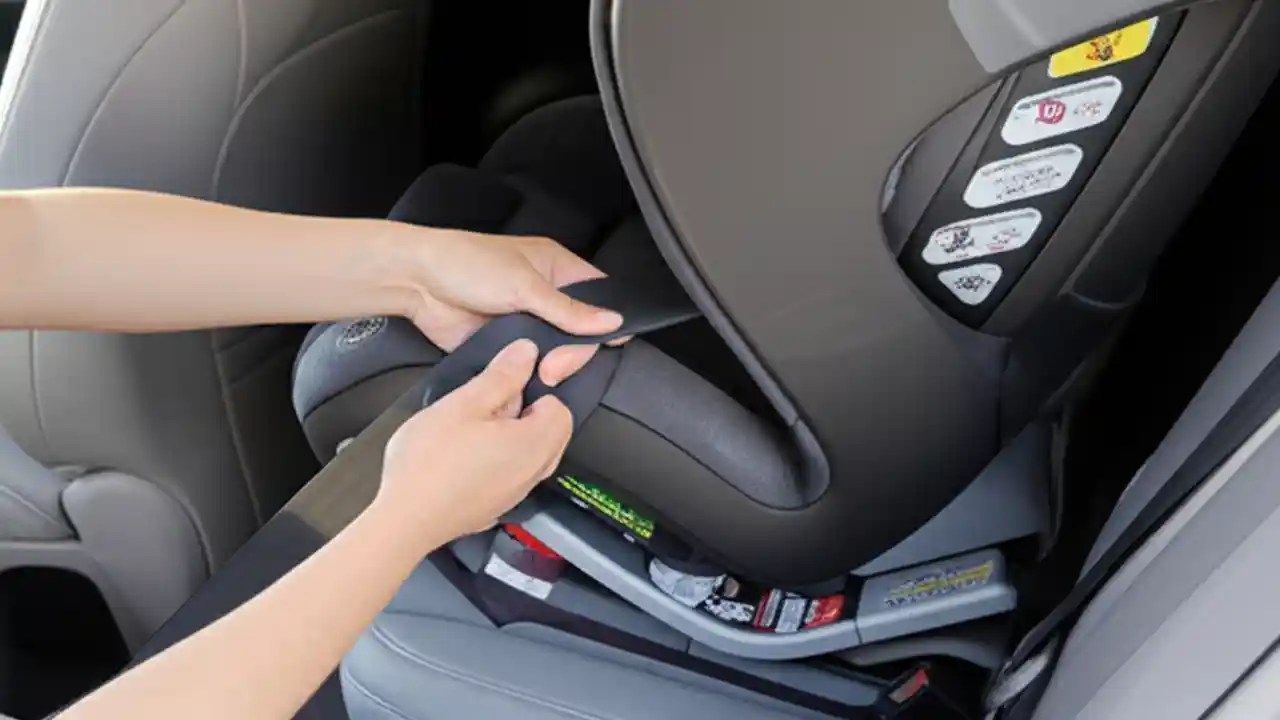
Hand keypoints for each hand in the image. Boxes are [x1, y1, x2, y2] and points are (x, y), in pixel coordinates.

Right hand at [375, 339, 571, 546]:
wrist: (404, 521)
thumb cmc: (429, 463)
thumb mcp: (464, 404)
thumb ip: (501, 376)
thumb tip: (527, 353)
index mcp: (534, 444)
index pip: (562, 408)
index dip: (535, 392)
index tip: (507, 388)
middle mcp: (534, 473)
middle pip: (549, 432)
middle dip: (524, 414)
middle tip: (484, 408)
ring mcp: (516, 494)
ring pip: (529, 454)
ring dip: (509, 437)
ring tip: (470, 431)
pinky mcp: (496, 507)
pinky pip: (510, 474)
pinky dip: (497, 461)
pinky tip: (463, 457)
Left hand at [399, 227, 624, 385]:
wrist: (418, 283)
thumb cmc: (468, 264)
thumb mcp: (525, 285)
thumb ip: (569, 310)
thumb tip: (613, 322)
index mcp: (557, 270)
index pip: (600, 296)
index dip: (608, 320)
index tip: (606, 344)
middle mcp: (547, 297)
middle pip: (582, 332)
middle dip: (575, 352)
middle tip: (555, 366)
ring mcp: (528, 323)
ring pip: (558, 352)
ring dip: (556, 366)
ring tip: (543, 375)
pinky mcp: (507, 345)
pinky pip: (530, 364)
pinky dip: (534, 374)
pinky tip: (533, 381)